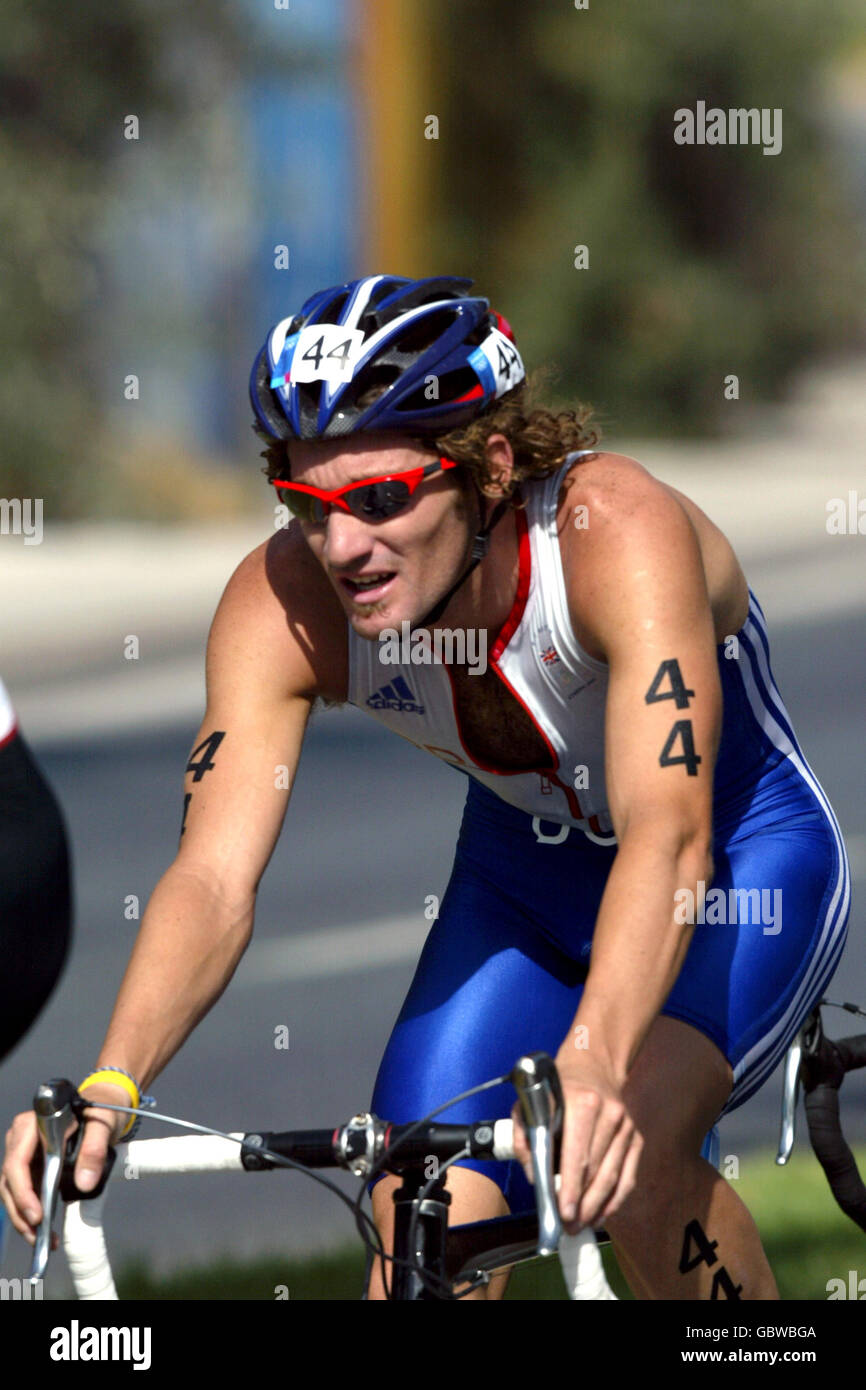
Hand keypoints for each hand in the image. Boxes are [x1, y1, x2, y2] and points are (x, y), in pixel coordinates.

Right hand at [1, 1084, 128, 1245]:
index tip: (37, 1215)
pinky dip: (31, 1212)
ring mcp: (23, 1153)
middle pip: (10, 1182)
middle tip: (38, 1236)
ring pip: (12, 1192)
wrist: (102, 1107)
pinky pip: (24, 1192)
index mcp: (32, 1124)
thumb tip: (85, 1183)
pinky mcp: (30, 1167)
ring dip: (24, 1218)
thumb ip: (94, 1149)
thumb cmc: (100, 1111)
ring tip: (42, 1240)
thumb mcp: (102, 1125)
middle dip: (22, 1213)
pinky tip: (43, 1230)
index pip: (17, 1162)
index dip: (22, 1191)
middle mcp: (21, 1139)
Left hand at [511, 1052, 642, 1233]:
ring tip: (581, 1225)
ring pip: (613, 1177)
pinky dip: (615, 1200)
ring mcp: (627, 1127)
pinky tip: (601, 1214)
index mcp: (583, 1103)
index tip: (562, 1211)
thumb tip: (535, 1176)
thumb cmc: (557, 1088)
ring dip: (597, 1207)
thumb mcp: (530, 1103)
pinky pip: (628, 1176)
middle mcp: (611, 1114)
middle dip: (582, 1203)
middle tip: (568, 1227)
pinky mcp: (636, 1138)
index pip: (578, 1153)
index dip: (570, 1186)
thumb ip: (525, 1138)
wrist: (593, 1066)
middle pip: (597, 1170)